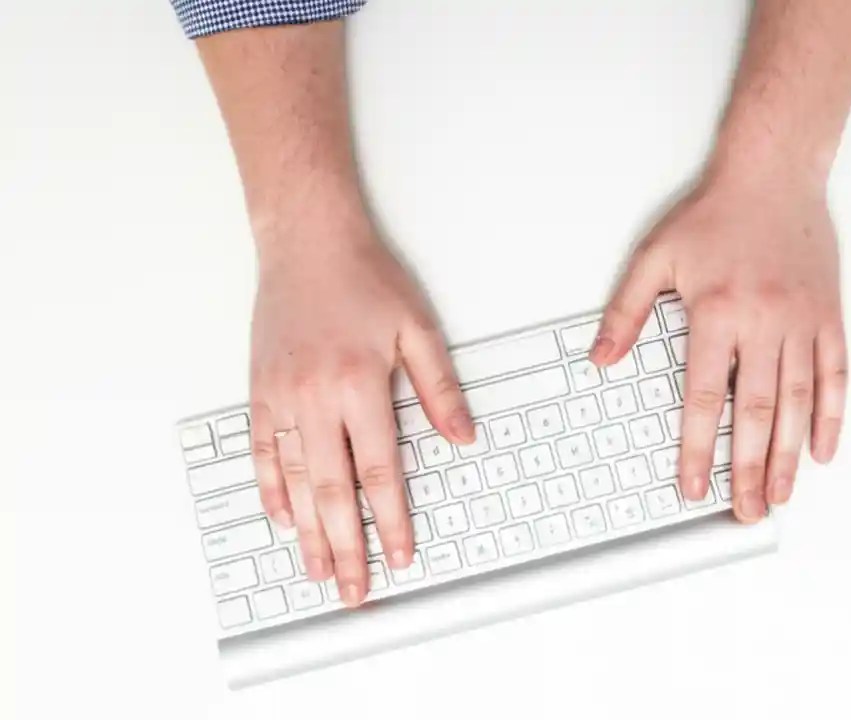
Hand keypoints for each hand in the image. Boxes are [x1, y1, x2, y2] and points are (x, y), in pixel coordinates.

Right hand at [247, 211, 473, 606]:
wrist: (306, 238)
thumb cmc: (364, 277)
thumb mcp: (417, 327)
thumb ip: (440, 388)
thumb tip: (463, 439)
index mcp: (359, 385)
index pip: (378, 472)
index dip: (390, 520)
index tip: (401, 555)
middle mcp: (314, 398)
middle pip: (330, 491)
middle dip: (345, 547)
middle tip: (353, 589)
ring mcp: (280, 397)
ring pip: (291, 481)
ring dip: (306, 533)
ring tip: (316, 572)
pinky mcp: (259, 390)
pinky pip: (259, 452)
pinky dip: (270, 490)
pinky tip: (283, 520)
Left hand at [591, 171, 847, 522]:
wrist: (774, 172)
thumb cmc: (715, 213)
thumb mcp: (655, 256)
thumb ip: (626, 312)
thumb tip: (601, 361)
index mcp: (718, 313)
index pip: (706, 399)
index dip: (700, 450)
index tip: (694, 488)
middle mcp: (765, 323)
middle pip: (756, 413)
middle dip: (750, 470)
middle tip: (748, 512)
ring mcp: (803, 322)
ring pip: (797, 402)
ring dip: (790, 455)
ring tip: (782, 495)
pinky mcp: (829, 316)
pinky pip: (835, 375)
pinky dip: (831, 416)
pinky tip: (823, 450)